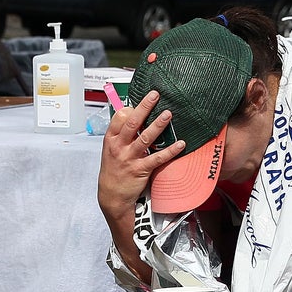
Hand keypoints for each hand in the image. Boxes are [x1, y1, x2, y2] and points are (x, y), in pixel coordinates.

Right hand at [97, 90, 187, 217]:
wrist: (112, 196)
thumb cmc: (113, 170)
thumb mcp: (111, 150)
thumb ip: (121, 134)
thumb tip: (135, 115)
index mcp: (111, 140)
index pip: (119, 118)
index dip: (131, 108)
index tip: (140, 101)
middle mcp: (119, 147)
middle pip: (132, 123)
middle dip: (144, 107)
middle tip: (155, 95)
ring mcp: (130, 158)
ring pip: (145, 138)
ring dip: (158, 125)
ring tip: (168, 114)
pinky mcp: (141, 170)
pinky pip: (157, 158)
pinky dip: (170, 151)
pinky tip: (180, 144)